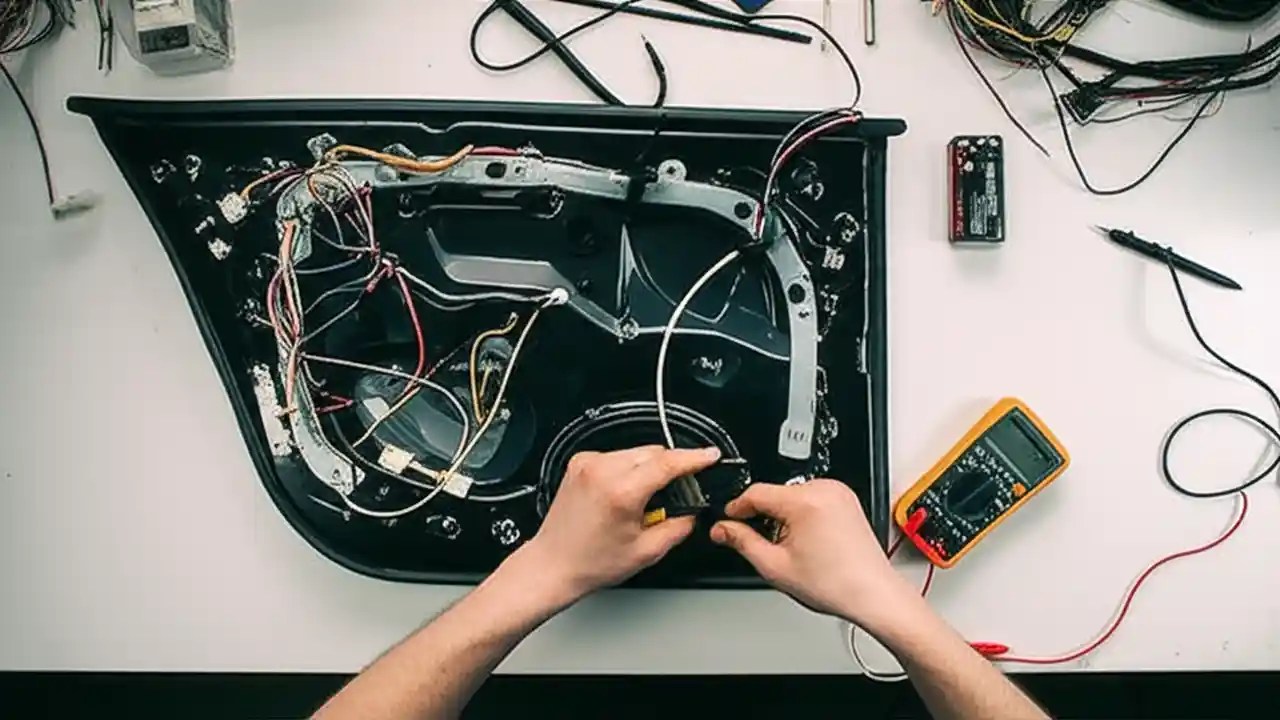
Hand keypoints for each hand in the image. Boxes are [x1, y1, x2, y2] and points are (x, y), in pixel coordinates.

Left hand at [520, 445, 720, 603]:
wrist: (553, 565)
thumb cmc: (590, 563)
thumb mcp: (647, 551)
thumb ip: (679, 526)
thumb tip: (693, 511)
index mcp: (620, 491)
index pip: (667, 462)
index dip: (695, 457)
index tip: (710, 456)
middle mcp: (601, 471)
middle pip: (653, 452)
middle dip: (671, 467)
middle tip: (678, 492)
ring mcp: (587, 464)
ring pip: (636, 452)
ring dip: (649, 468)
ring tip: (645, 500)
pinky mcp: (579, 463)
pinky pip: (617, 456)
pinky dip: (628, 469)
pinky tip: (626, 493)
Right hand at [710, 479, 918, 632]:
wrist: (872, 594)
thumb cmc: (836, 584)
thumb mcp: (775, 566)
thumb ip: (742, 542)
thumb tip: (723, 529)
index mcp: (805, 501)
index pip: (756, 493)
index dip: (736, 509)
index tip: (727, 521)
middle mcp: (824, 490)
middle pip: (775, 494)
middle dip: (763, 516)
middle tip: (761, 544)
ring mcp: (838, 493)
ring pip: (792, 496)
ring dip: (783, 516)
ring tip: (791, 548)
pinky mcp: (846, 499)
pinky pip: (811, 499)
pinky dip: (802, 515)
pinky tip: (807, 542)